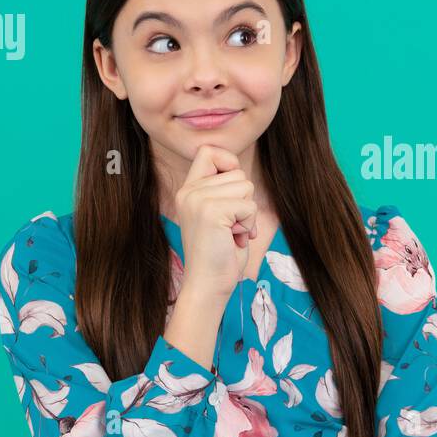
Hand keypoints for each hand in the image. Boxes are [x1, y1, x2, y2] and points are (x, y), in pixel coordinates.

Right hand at [173, 144, 258, 296]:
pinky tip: (234, 239)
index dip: (229, 163)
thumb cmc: (219, 253)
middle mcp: (189, 191)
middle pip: (237, 172)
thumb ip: (223, 191)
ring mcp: (197, 200)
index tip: (233, 191)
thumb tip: (240, 170)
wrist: (207, 285)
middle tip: (231, 226)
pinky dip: (248, 225)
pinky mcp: (211, 211)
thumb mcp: (219, 215)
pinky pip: (248, 205)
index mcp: (188, 190)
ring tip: (231, 233)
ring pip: (245, 186)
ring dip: (247, 214)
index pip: (209, 151)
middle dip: (244, 201)